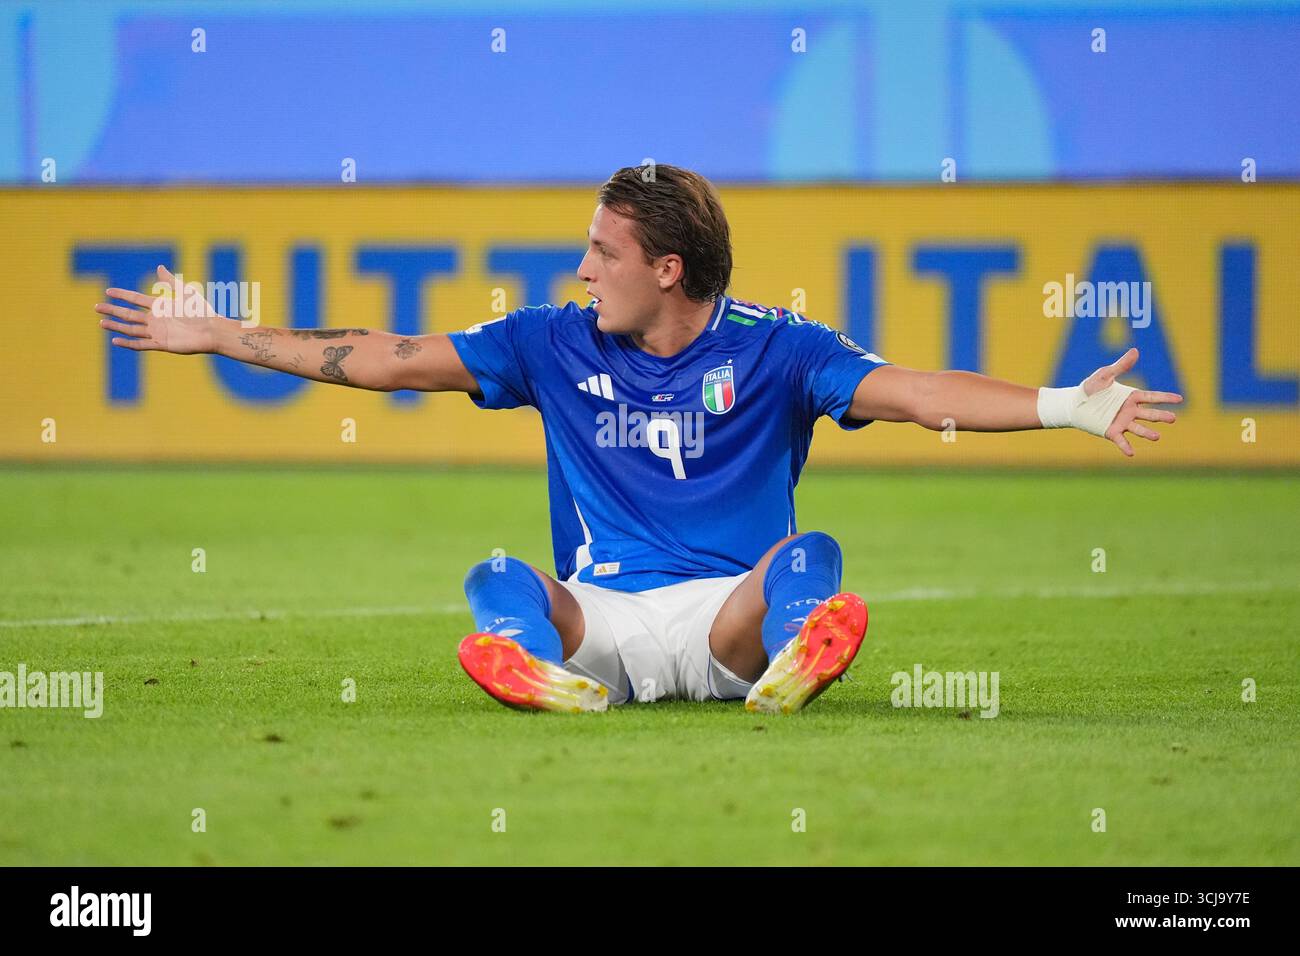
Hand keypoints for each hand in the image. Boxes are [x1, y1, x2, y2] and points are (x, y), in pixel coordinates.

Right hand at [94, 264, 220, 354]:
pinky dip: (128, 343)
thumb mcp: (185, 293)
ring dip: (116, 326)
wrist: (212, 330)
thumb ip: (170, 282)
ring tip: (101, 322)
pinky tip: (115, 341)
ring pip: (131, 329)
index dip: (122, 295)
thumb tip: (159, 267)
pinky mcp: (162, 344)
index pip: (136, 299)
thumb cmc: (201, 311)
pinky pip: (141, 344)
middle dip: (113, 310)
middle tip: (96, 307)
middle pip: (129, 314)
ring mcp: (158, 332)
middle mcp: (156, 319)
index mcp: (160, 306)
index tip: (108, 291)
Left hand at [1083, 347, 1182, 456]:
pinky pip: (1121, 441)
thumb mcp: (1105, 375)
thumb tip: (1135, 351)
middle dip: (1161, 416)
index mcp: (1131, 397)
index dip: (1166, 398)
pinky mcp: (1111, 432)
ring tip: (1157, 437)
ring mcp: (1122, 422)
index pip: (1152, 397)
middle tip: (1173, 419)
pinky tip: (1132, 453)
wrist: (1074, 403)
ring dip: (1148, 433)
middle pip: (1150, 414)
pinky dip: (1126, 447)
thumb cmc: (1091, 388)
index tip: (1180, 399)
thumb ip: (1121, 366)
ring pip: (1139, 428)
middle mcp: (1130, 411)